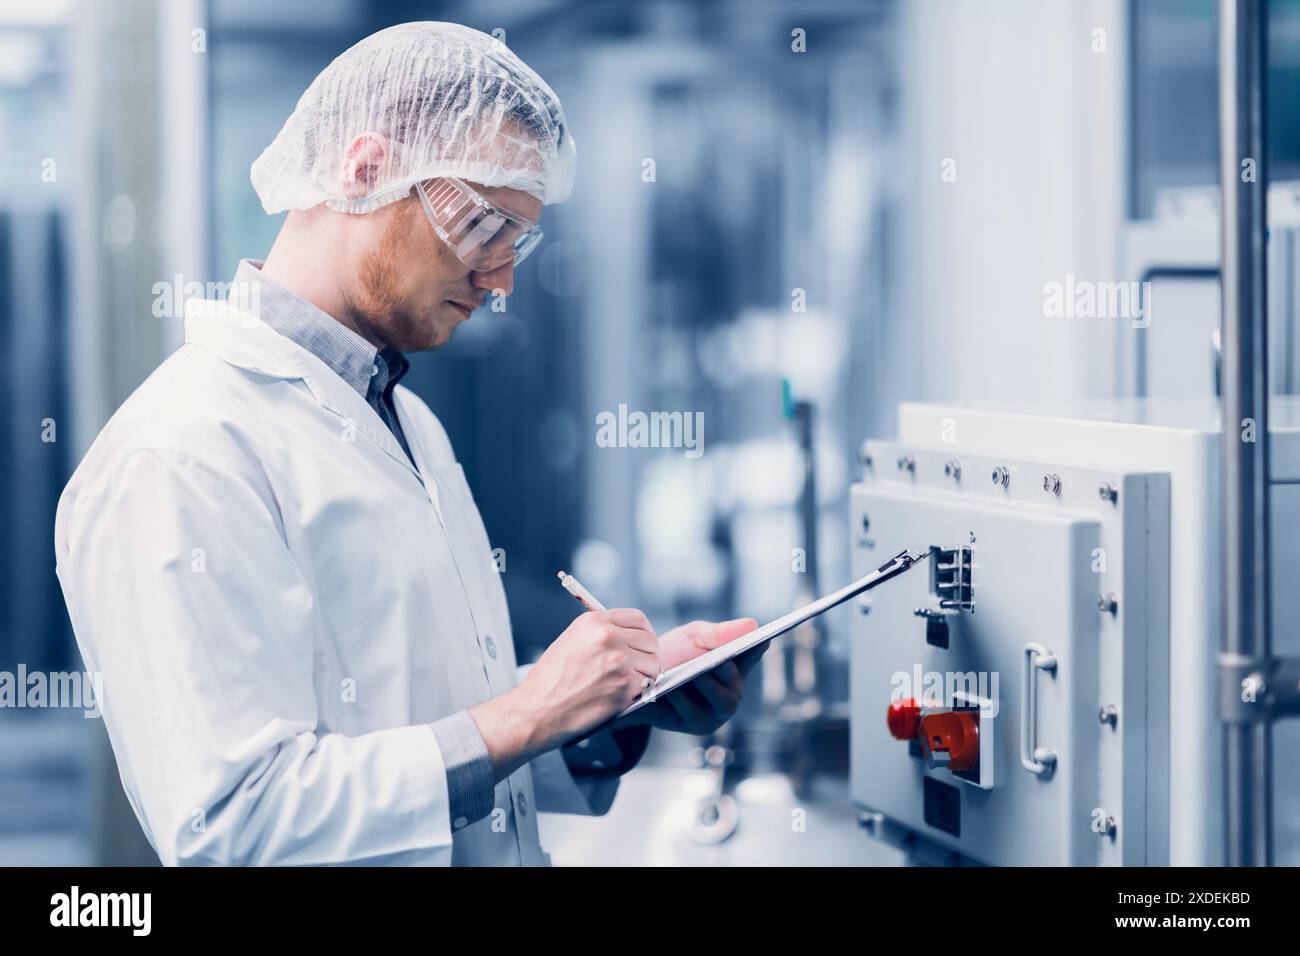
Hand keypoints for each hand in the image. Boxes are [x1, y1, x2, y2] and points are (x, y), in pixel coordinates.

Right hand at [469, 609, 659, 779]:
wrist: (536, 711)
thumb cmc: (549, 682)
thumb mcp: (572, 641)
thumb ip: (600, 634)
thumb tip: (628, 639)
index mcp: (594, 622)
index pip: (638, 619)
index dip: (644, 633)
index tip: (643, 644)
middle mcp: (608, 636)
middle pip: (650, 640)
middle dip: (649, 655)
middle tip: (642, 668)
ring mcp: (619, 660)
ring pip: (653, 663)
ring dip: (646, 675)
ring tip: (627, 684)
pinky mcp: (625, 685)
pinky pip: (647, 684)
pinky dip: (640, 692)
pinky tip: (622, 696)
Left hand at [621, 618, 765, 735]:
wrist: (639, 682)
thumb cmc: (672, 655)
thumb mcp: (692, 637)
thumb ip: (718, 633)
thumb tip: (753, 625)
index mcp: (733, 663)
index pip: (751, 654)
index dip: (759, 648)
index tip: (763, 639)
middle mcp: (731, 689)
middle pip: (736, 681)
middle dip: (729, 671)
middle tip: (722, 661)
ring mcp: (717, 710)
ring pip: (723, 702)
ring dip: (710, 687)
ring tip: (698, 675)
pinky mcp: (699, 725)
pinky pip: (696, 714)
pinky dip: (685, 701)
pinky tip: (672, 690)